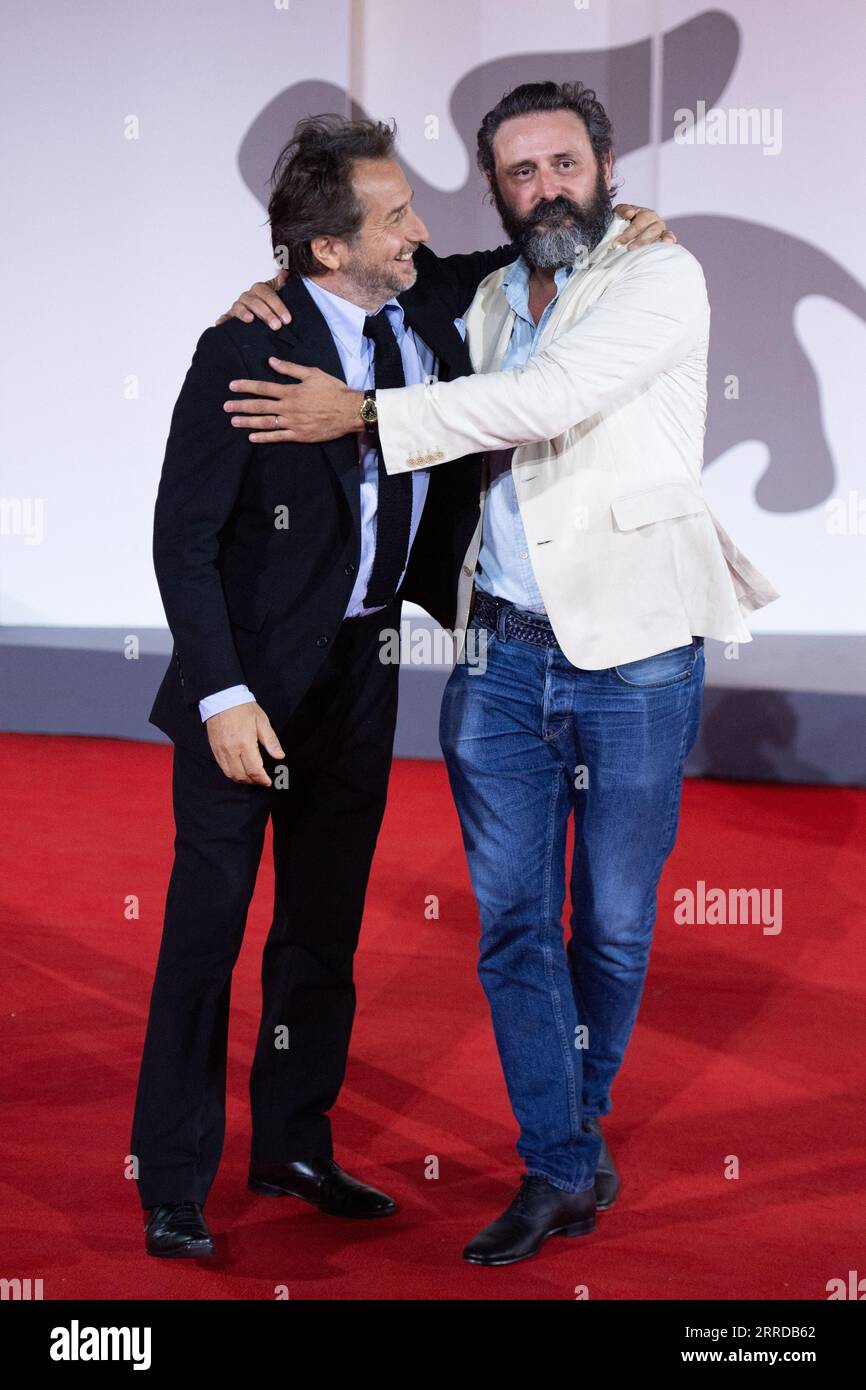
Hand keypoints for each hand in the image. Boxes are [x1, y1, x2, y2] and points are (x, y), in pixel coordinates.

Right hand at [205, 701, 285, 784]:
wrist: (222, 698)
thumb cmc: (243, 708)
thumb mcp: (262, 721)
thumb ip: (271, 741)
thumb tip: (280, 756)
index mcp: (245, 743)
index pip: (254, 770)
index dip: (262, 779)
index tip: (268, 781)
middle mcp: (231, 750)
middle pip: (242, 775)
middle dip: (253, 781)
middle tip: (261, 780)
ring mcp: (221, 751)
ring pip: (231, 774)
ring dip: (242, 779)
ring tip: (252, 777)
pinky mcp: (215, 749)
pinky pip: (223, 767)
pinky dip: (232, 773)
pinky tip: (240, 770)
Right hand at [216, 269, 290, 329]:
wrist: (262, 313)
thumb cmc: (271, 304)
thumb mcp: (280, 293)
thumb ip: (283, 284)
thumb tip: (286, 273)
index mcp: (260, 289)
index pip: (268, 294)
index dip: (278, 306)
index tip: (287, 319)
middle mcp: (248, 296)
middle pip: (255, 302)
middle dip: (266, 313)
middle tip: (276, 326)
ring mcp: (238, 306)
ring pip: (239, 307)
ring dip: (244, 313)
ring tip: (250, 319)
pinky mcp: (230, 317)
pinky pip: (225, 317)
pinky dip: (222, 319)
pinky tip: (219, 323)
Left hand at [226, 358, 362, 442]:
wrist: (349, 411)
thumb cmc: (333, 390)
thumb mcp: (312, 373)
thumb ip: (290, 368)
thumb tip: (271, 361)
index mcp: (291, 391)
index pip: (263, 387)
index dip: (246, 386)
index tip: (232, 386)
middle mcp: (288, 407)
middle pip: (260, 406)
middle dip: (241, 405)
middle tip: (225, 406)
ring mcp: (293, 423)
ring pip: (265, 422)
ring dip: (247, 422)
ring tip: (233, 421)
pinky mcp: (299, 435)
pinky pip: (278, 437)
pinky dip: (264, 437)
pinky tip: (252, 437)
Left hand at [611, 204, 676, 248]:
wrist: (627, 227)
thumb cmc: (624, 220)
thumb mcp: (620, 212)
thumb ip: (623, 210)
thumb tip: (630, 213)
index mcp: (644, 214)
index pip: (637, 224)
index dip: (627, 234)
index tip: (617, 243)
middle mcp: (654, 220)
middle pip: (650, 230)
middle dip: (640, 240)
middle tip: (630, 248)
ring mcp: (660, 229)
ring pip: (659, 234)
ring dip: (650, 242)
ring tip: (646, 250)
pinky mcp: (664, 236)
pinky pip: (669, 236)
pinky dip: (670, 238)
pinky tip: (669, 242)